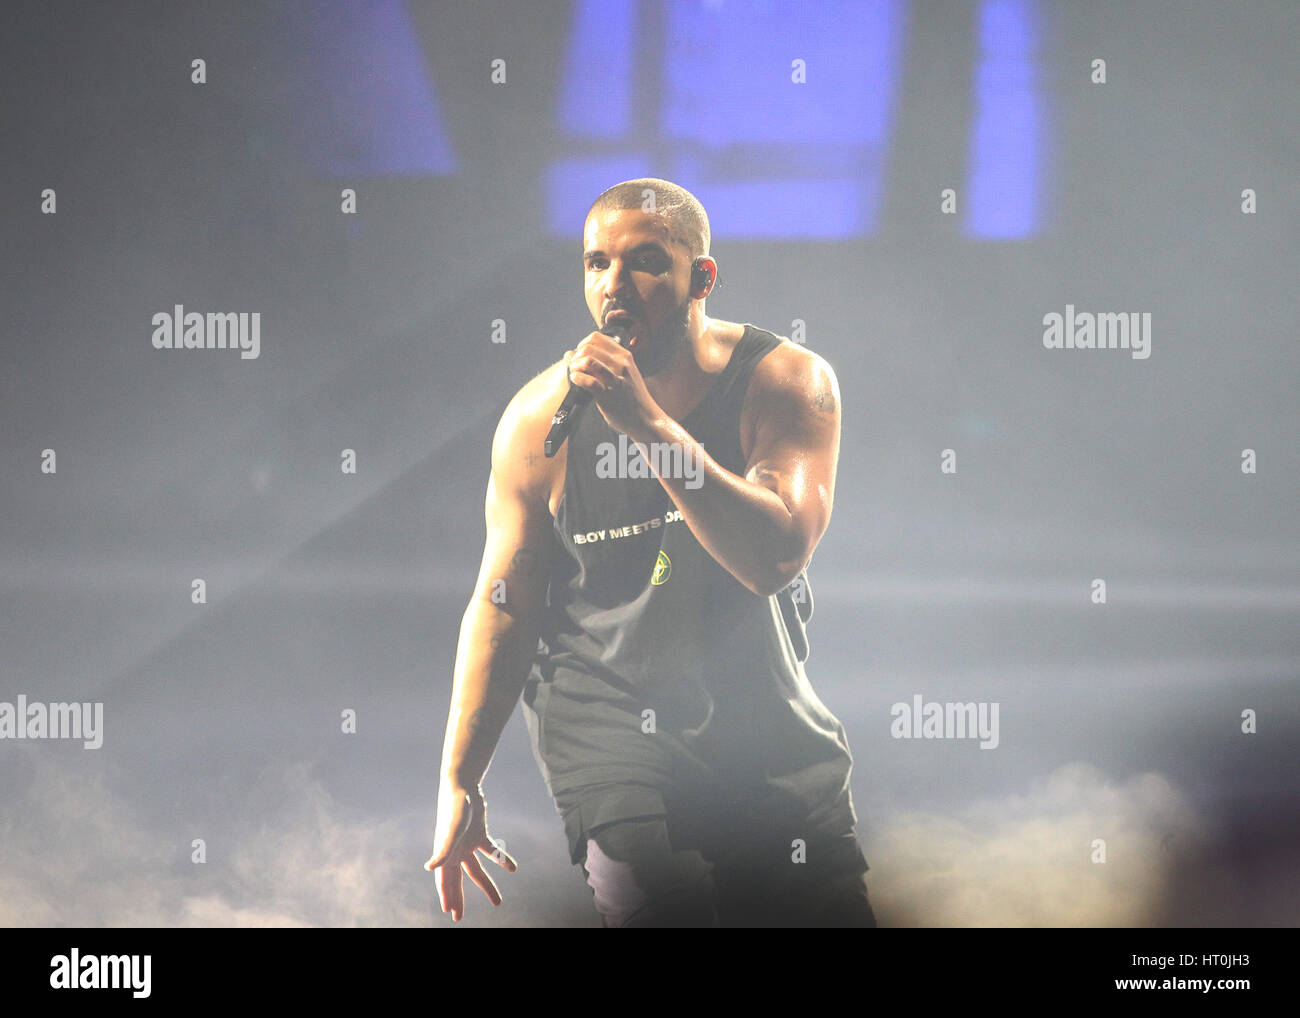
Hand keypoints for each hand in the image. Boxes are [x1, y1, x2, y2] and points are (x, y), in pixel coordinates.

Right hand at [425, 782, 517, 922]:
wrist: (464, 785)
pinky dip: (501, 860)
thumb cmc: (455, 806)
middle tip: (458, 917)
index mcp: (445, 852)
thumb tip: (429, 869)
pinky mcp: (479, 834)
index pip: (444, 880)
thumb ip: (443, 850)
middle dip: (459, 898)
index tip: (449, 912)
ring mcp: (467, 843)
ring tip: (498, 902)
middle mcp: (455, 851)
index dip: (446, 896)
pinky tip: (512, 868)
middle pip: (458, 880)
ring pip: (477, 871)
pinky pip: (491, 852)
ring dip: (487, 885)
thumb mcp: (451, 830)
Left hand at [564, 331, 662, 439]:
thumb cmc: (631, 398)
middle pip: (588, 347)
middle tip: (574, 367)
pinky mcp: (608, 395)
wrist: (645, 419)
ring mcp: (615, 379)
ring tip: (575, 373)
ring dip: (575, 365)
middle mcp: (621, 364)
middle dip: (576, 355)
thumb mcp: (625, 373)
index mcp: (624, 356)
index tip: (581, 355)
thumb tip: (570, 353)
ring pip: (588, 360)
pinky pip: (588, 381)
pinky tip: (577, 380)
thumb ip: (604, 362)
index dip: (583, 344)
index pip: (596, 337)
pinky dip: (577, 378)